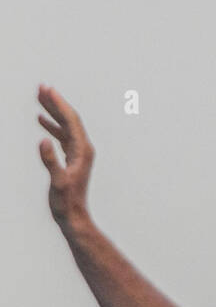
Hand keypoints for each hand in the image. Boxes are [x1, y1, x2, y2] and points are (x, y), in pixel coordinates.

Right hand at [37, 85, 94, 229]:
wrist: (74, 218)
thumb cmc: (66, 203)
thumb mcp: (57, 182)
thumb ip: (51, 162)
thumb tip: (43, 141)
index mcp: (82, 151)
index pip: (71, 120)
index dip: (58, 104)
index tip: (46, 90)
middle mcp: (83, 150)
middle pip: (70, 119)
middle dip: (55, 103)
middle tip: (41, 87)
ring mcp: (79, 155)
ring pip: (66, 126)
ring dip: (53, 112)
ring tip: (39, 98)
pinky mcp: (72, 160)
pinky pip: (63, 136)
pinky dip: (53, 126)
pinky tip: (42, 121)